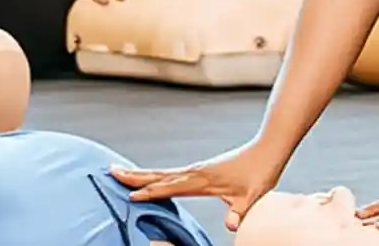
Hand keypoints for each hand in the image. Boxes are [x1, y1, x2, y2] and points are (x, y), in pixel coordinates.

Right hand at [110, 144, 283, 230]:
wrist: (267, 151)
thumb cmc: (259, 174)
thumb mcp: (253, 197)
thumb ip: (240, 212)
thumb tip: (232, 226)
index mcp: (203, 179)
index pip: (172, 187)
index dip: (152, 193)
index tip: (132, 196)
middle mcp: (195, 172)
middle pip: (159, 175)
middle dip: (135, 176)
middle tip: (111, 173)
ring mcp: (196, 170)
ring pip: (162, 173)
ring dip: (140, 174)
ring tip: (119, 172)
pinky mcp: (199, 170)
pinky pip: (171, 174)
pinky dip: (155, 175)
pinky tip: (149, 178)